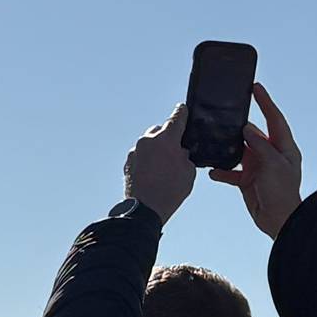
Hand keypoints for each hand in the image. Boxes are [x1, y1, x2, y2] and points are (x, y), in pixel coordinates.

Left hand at [123, 104, 195, 224]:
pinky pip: (140, 154)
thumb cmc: (170, 191)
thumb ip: (185, 156)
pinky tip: (153, 172)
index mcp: (166, 139)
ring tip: (164, 165)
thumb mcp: (189, 172)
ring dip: (156, 148)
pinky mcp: (128, 161)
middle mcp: (148, 140)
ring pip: (149, 142)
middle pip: (160, 130)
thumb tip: (179, 152)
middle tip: (175, 150)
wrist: (144, 209)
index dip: (181, 113)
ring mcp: (136, 150)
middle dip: (168, 137)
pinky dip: (147, 159)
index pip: (176, 119)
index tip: (182, 108)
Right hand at [209, 83, 302, 238]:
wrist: (279, 222)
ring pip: (239, 151)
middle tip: (225, 114)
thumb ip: (260, 145)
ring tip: (214, 141)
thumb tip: (247, 129)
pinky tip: (212, 171)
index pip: (274, 119)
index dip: (265, 102)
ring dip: (227, 148)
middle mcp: (271, 155)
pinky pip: (231, 171)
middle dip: (239, 126)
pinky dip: (222, 171)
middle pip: (253, 133)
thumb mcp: (273, 165)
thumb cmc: (283, 193)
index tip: (255, 87)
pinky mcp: (248, 180)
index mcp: (283, 148)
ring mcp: (259, 167)